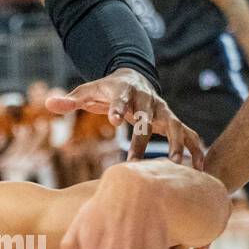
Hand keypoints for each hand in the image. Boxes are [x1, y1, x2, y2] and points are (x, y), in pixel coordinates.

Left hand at [45, 68, 204, 167]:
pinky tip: (200, 170)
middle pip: (147, 118)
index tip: (114, 120)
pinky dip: (196, 151)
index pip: (121, 99)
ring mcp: (164, 111)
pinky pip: (189, 136)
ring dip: (176, 145)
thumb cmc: (107, 90)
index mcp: (126, 92)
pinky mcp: (174, 122)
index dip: (118, 108)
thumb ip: (70, 99)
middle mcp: (149, 101)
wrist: (135, 78)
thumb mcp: (87, 92)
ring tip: (176, 166)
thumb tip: (48, 103)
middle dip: (142, 137)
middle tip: (135, 160)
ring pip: (175, 126)